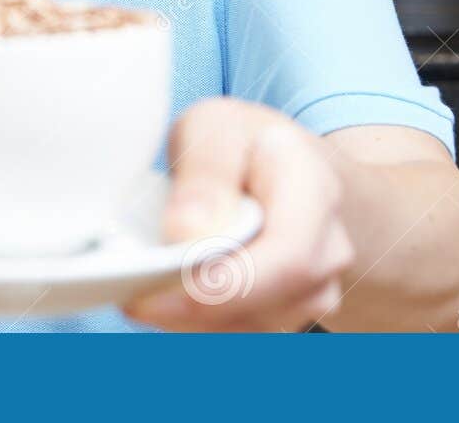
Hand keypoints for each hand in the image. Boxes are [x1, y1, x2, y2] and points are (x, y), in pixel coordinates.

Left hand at [122, 97, 353, 331]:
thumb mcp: (216, 126)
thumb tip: (187, 233)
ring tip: (140, 288)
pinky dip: (194, 321)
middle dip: (188, 308)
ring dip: (187, 319)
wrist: (289, 170)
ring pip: (247, 329)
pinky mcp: (289, 316)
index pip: (287, 257)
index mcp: (316, 189)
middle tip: (129, 295)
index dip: (224, 285)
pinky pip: (238, 333)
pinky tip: (165, 295)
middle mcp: (329, 250)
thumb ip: (205, 170)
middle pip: (265, 305)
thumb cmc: (246, 145)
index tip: (155, 287)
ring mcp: (316, 292)